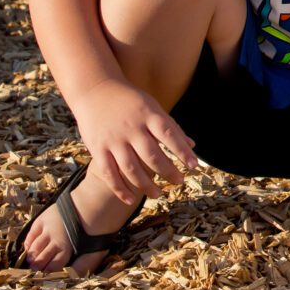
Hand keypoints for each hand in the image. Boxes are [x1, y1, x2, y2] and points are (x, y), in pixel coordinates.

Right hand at [73, 79, 197, 204]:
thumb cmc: (130, 100)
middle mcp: (131, 128)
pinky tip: (131, 200)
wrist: (95, 89)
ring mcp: (114, 140)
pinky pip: (109, 174)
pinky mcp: (98, 149)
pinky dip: (120, 189)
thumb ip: (170, 126)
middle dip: (168, 171)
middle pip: (152, 155)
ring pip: (131, 169)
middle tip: (179, 181)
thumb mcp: (152, 106)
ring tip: (158, 194)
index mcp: (148, 115)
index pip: (169, 134)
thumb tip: (192, 145)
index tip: (194, 166)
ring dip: (146, 185)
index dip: (182, 151)